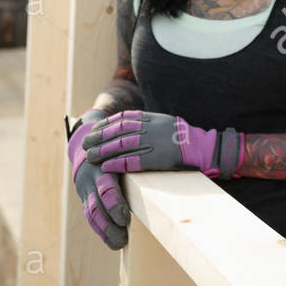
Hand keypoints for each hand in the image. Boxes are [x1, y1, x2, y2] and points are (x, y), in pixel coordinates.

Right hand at [68, 109, 129, 249]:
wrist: (88, 148)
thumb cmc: (118, 150)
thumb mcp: (125, 150)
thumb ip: (142, 159)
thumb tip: (177, 163)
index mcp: (104, 166)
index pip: (106, 189)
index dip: (114, 205)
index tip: (125, 219)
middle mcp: (91, 181)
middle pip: (96, 207)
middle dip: (109, 224)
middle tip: (124, 238)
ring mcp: (85, 192)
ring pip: (92, 215)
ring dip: (105, 231)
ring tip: (120, 243)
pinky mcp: (85, 200)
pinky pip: (90, 219)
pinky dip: (101, 231)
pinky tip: (113, 243)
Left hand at [82, 109, 243, 178]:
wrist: (200, 147)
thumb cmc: (182, 136)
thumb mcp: (164, 121)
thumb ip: (147, 122)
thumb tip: (129, 124)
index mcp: (151, 118)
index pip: (122, 119)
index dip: (106, 124)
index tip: (94, 128)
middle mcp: (149, 129)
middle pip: (118, 131)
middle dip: (99, 137)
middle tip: (85, 143)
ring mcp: (151, 143)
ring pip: (121, 146)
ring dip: (103, 151)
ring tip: (89, 157)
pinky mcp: (155, 159)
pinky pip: (131, 161)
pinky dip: (117, 163)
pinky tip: (106, 167)